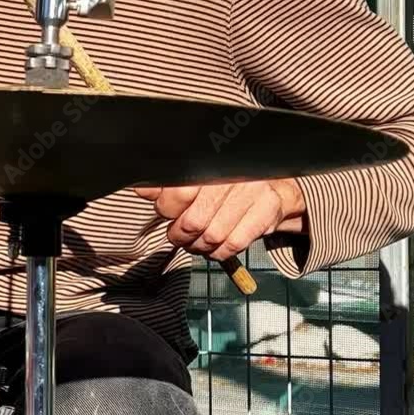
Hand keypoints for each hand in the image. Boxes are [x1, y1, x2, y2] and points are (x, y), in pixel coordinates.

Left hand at [134, 179, 306, 260]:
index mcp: (210, 162)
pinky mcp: (267, 212)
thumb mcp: (195, 177)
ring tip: (194, 242)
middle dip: (180, 233)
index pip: (179, 191)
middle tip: (178, 234)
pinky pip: (233, 244)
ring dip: (198, 246)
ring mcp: (253, 192)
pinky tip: (214, 247)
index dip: (167, 208)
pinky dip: (218, 252)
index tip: (167, 212)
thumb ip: (167, 183)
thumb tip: (142, 188)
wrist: (272, 187)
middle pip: (194, 220)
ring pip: (213, 236)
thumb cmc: (225, 183)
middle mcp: (233, 174)